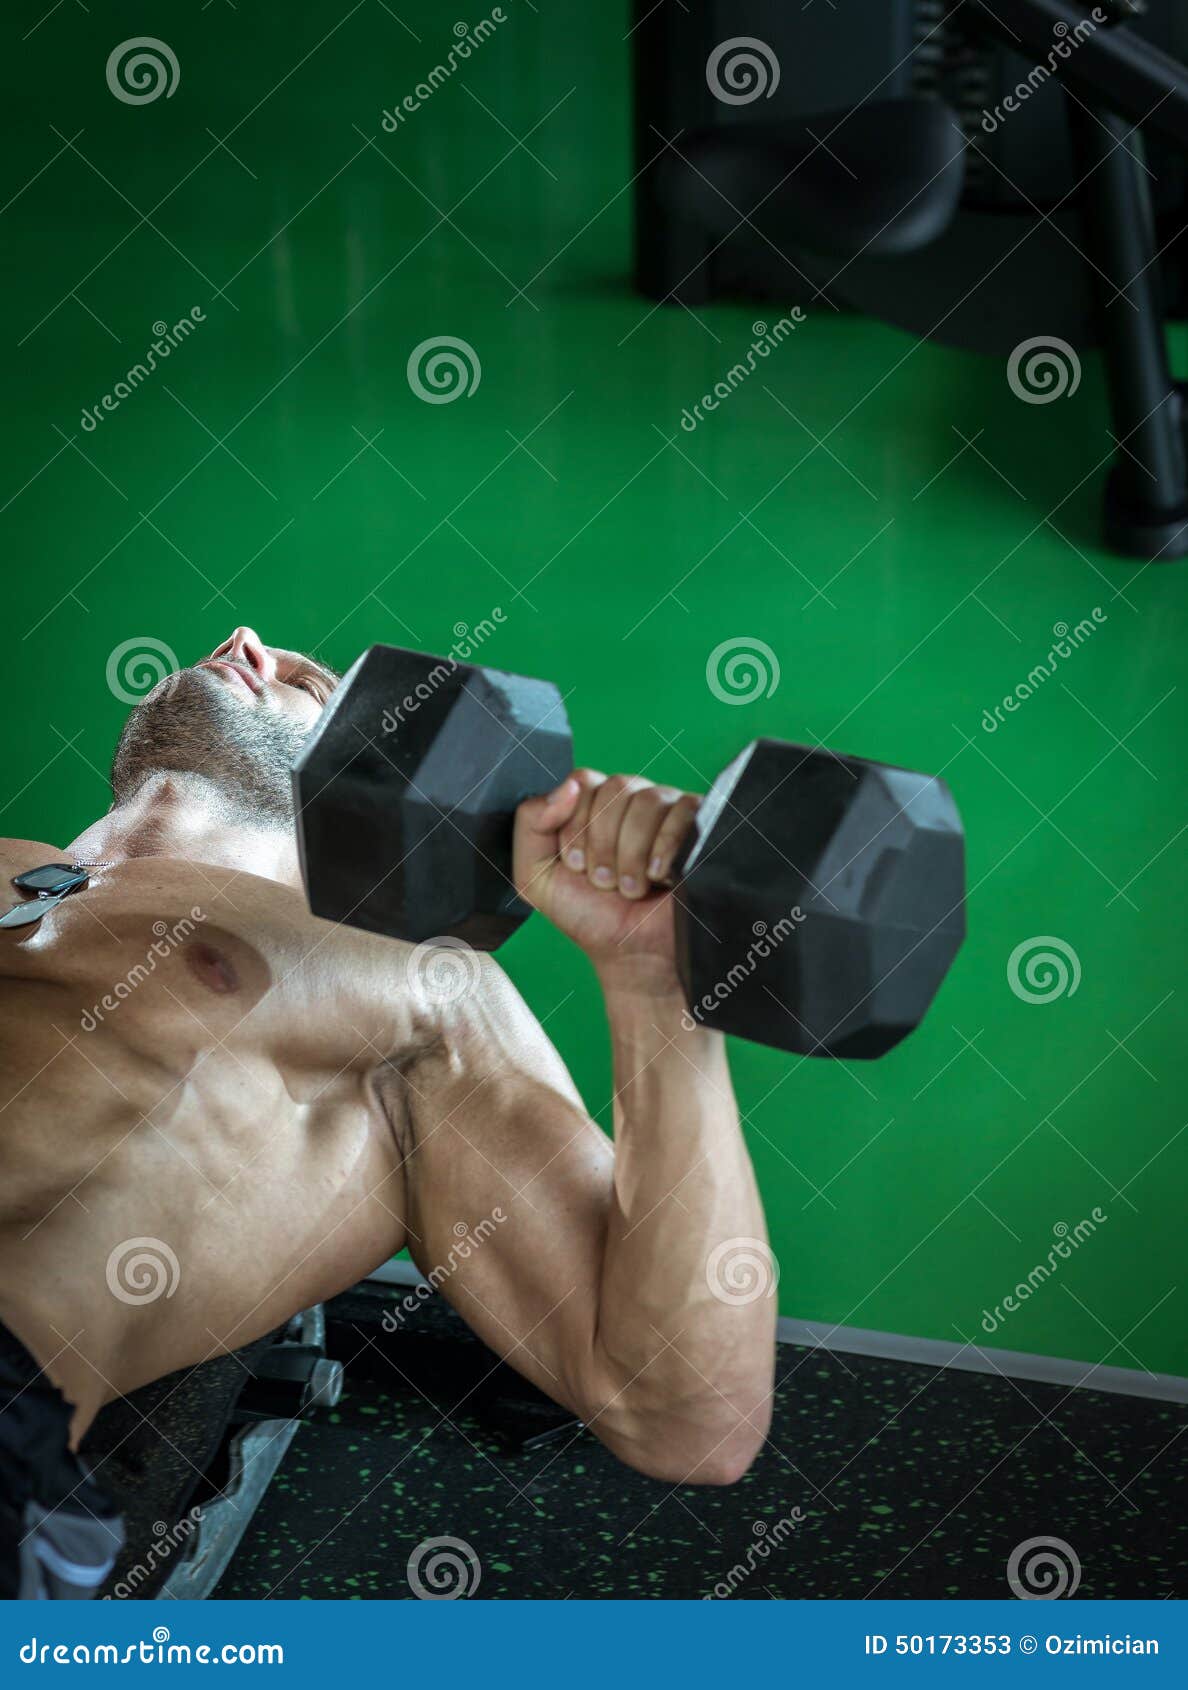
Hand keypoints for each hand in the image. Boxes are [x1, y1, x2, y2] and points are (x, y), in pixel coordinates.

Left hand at [513, 770, 700, 990]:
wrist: (633, 953)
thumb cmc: (589, 914)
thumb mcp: (536, 875)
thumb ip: (530, 824)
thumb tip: (567, 786)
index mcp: (593, 804)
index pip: (584, 781)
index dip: (576, 825)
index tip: (576, 866)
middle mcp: (631, 799)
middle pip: (616, 787)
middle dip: (603, 843)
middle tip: (603, 881)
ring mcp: (667, 810)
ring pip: (648, 800)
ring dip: (631, 854)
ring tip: (630, 886)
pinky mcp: (699, 826)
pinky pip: (682, 812)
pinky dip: (664, 848)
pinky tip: (658, 876)